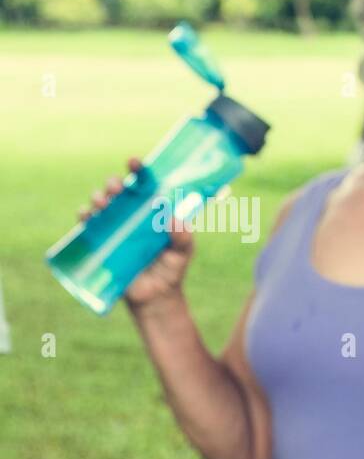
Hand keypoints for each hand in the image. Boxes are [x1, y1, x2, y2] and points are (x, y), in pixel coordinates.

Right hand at [80, 158, 194, 312]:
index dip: (138, 170)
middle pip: (119, 191)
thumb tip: (175, 218)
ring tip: (103, 202)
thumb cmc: (171, 269)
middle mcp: (131, 215)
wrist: (155, 297)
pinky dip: (85, 217)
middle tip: (118, 188)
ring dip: (99, 198)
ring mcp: (114, 228)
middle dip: (114, 184)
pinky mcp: (101, 242)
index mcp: (151, 211)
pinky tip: (86, 215)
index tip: (134, 162)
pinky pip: (88, 226)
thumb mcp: (183, 252)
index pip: (144, 185)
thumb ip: (183, 237)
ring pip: (101, 204)